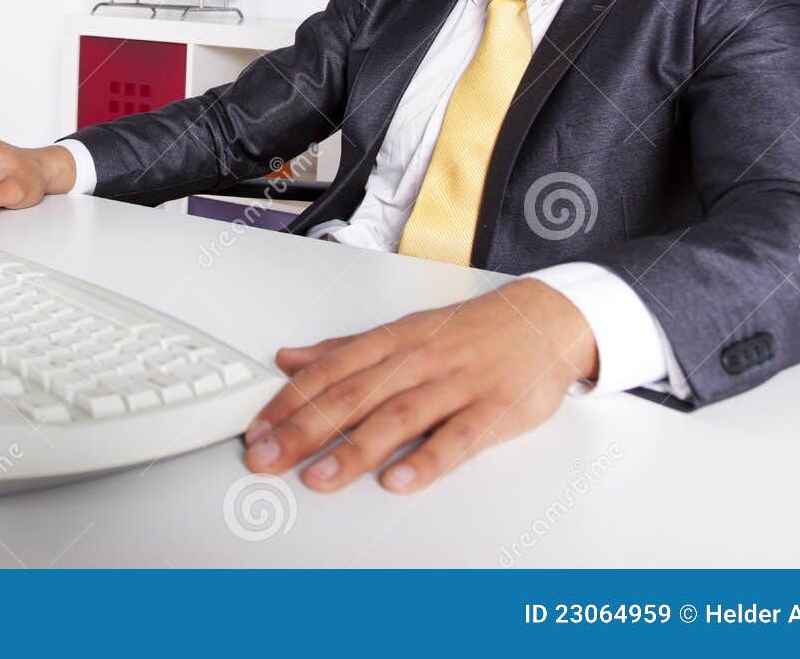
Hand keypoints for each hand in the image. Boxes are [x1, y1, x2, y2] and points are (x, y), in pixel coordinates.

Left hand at [244, 278, 598, 493]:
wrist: (544, 318)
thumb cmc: (468, 331)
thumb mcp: (402, 331)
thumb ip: (344, 350)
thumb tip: (288, 359)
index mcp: (391, 341)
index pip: (328, 371)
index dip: (288, 401)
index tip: (256, 431)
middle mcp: (417, 360)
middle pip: (353, 394)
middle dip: (304, 429)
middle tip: (267, 459)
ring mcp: (456, 384)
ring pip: (398, 416)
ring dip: (355, 449)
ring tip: (319, 478)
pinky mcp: (494, 410)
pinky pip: (459, 438)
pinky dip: (429, 460)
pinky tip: (401, 481)